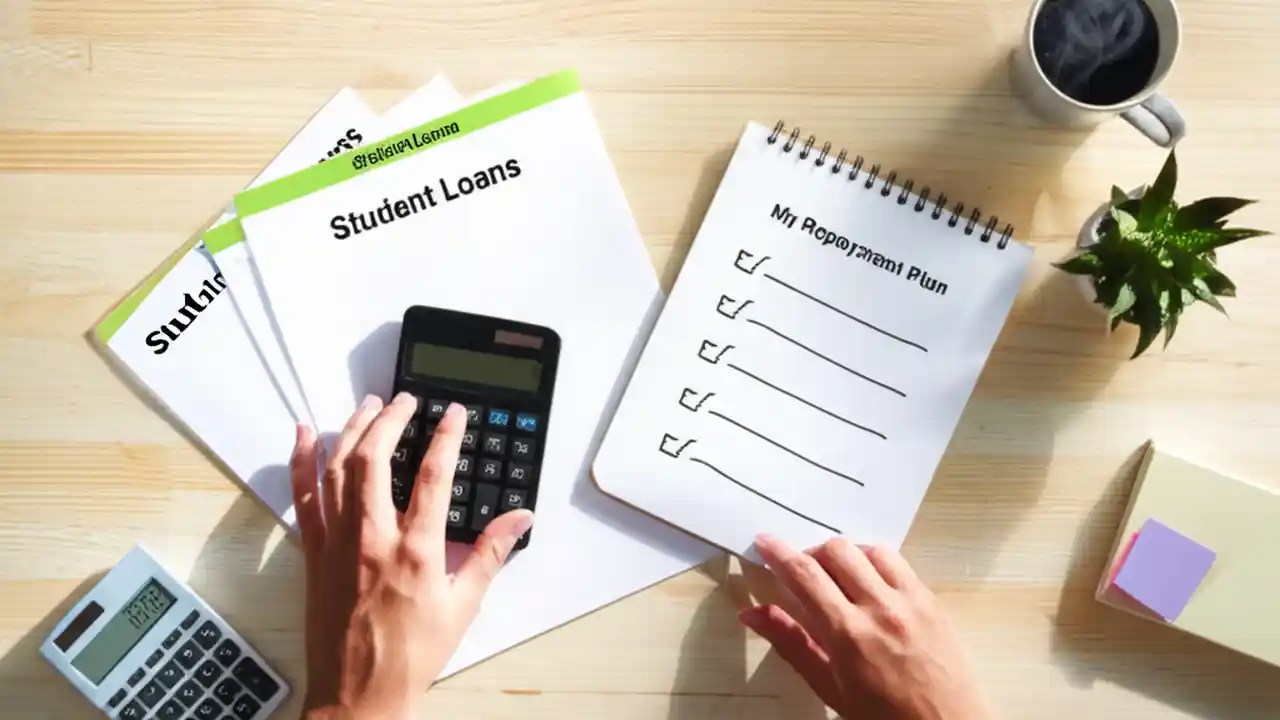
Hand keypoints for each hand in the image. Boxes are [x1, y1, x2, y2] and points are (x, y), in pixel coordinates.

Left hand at [291, 395, 533, 718]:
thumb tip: (518, 520)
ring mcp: (338, 545)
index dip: (444, 437)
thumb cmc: (409, 657)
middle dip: (391, 420)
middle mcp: (372, 541)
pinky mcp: (315, 555)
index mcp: (415, 552)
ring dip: (353, 430)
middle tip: (406, 401)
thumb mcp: (463, 605)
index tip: (453, 414)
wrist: (359, 695)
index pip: (431, 476)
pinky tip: (306, 435)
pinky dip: (302, 462)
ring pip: (338, 470)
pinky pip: (304, 498)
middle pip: (375, 460)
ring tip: (369, 406)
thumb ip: (490, 553)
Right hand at [740, 535, 989, 719]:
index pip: (805, 576)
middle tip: (804, 574)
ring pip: (868, 549)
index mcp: (849, 635)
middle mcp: (880, 608)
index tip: (764, 540)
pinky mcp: (932, 600)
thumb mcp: (831, 688)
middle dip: (812, 554)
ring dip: (846, 556)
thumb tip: (752, 614)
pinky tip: (871, 585)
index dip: (779, 553)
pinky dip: (876, 563)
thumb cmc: (883, 719)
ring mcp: (911, 600)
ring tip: (839, 579)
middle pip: (836, 550)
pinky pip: (899, 562)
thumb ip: (792, 644)